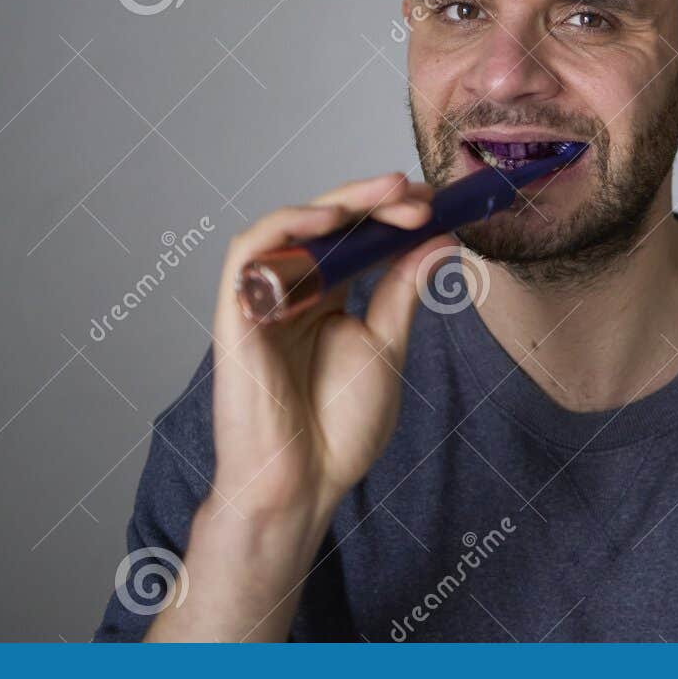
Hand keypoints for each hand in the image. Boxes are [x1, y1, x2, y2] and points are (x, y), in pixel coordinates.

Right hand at [145, 172, 451, 640]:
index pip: (358, 235)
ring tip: (389, 194)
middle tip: (419, 194)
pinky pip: (249, 250)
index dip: (392, 212)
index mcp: (328, 296)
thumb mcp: (385, 347)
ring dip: (342, 201)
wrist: (303, 484)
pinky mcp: (237, 310)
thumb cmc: (339, 428)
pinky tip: (330, 219)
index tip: (436, 204)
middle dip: (376, 200)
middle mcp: (295, 289)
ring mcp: (265, 297)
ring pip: (292, 224)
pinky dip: (287, 224)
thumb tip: (439, 241)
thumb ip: (403, 291)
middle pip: (329, 222)